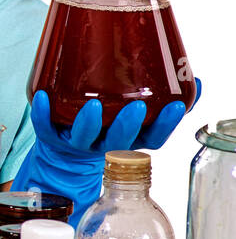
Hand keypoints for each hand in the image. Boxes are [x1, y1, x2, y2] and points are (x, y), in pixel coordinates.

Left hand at [13, 85, 199, 221]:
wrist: (66, 156)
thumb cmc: (108, 127)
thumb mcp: (138, 119)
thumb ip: (164, 101)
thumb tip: (197, 82)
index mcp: (129, 141)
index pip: (152, 139)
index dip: (165, 125)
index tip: (175, 107)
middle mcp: (104, 145)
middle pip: (118, 141)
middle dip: (127, 126)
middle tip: (136, 108)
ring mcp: (77, 144)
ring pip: (84, 138)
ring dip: (88, 123)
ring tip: (92, 106)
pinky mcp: (51, 139)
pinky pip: (44, 128)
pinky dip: (41, 113)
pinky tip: (41, 97)